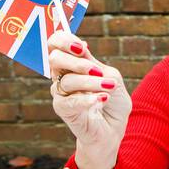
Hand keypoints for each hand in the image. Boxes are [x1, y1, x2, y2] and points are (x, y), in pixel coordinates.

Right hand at [46, 32, 131, 160]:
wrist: (113, 128)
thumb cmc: (112, 101)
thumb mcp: (111, 77)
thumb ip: (96, 63)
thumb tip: (82, 48)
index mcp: (72, 63)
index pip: (57, 43)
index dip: (64, 40)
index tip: (82, 47)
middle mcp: (62, 75)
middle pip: (55, 58)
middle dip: (77, 62)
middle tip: (97, 70)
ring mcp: (60, 93)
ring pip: (68, 80)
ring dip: (92, 83)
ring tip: (110, 87)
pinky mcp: (62, 109)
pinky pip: (70, 101)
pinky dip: (88, 99)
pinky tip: (102, 99)